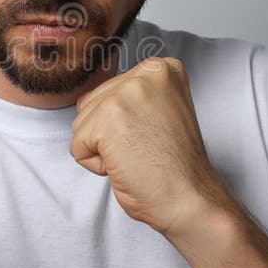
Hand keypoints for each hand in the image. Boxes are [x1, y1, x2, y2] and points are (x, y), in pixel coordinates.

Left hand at [70, 57, 229, 236]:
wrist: (190, 200)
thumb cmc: (175, 167)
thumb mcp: (157, 114)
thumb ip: (128, 98)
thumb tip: (84, 100)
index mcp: (161, 68)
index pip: (109, 92)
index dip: (124, 125)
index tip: (155, 136)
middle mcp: (144, 73)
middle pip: (91, 105)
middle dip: (109, 136)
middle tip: (146, 149)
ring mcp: (125, 93)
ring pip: (81, 125)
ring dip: (103, 150)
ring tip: (138, 157)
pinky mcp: (107, 120)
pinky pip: (77, 147)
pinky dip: (96, 166)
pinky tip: (128, 166)